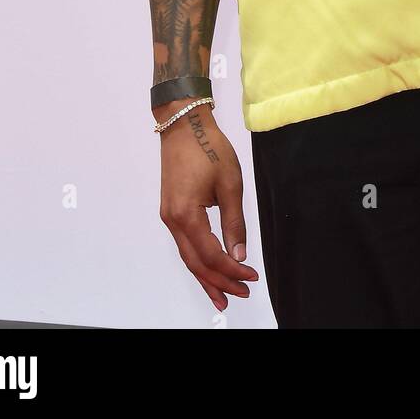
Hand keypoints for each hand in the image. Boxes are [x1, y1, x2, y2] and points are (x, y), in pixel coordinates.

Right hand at [157, 103, 259, 312]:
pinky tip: (208, 268)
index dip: (231, 271)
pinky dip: (198, 259)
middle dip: (218, 282)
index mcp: (186, 215)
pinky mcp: (171, 210)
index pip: (210, 255)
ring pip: (188, 256)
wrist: (184, 124)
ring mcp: (169, 216)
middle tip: (239, 295)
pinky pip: (184, 243)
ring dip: (206, 275)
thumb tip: (239, 254)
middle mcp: (172, 220)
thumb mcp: (230, 184)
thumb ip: (234, 222)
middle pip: (195, 263)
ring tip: (222, 295)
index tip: (250, 278)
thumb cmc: (208, 147)